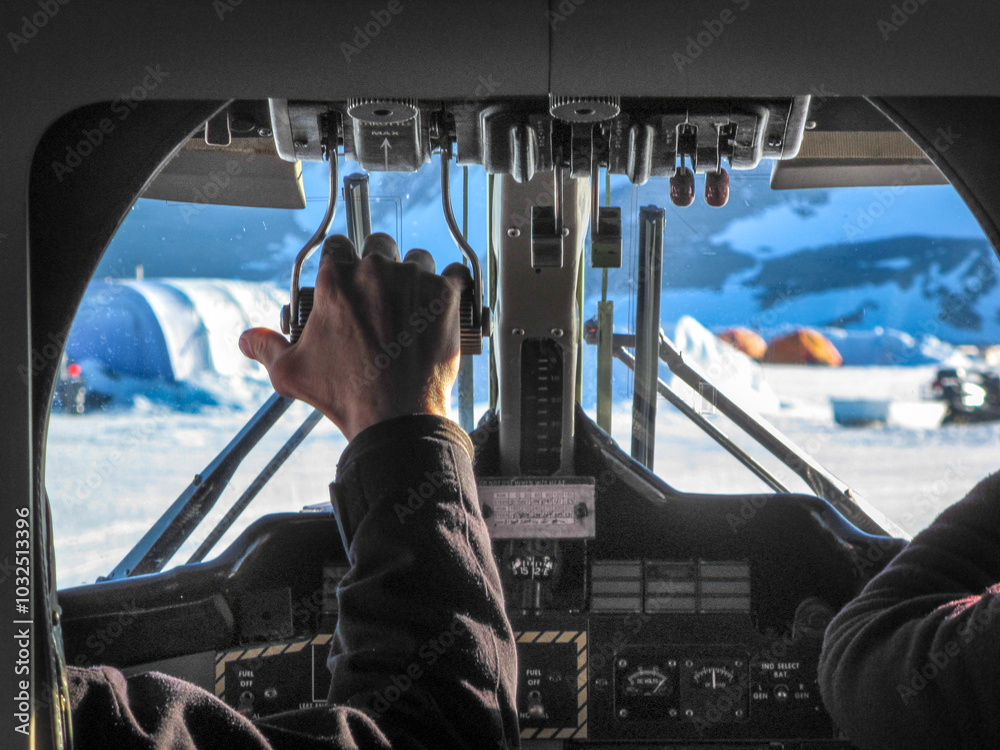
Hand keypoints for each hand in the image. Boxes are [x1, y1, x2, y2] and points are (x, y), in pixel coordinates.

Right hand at [238, 233, 468, 439]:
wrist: (396, 416)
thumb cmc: (344, 394)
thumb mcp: (291, 372)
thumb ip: (266, 347)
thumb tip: (248, 338)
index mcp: (335, 281)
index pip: (337, 246)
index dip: (343, 262)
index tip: (349, 281)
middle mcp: (375, 272)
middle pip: (379, 245)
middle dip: (379, 263)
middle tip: (381, 295)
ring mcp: (414, 281)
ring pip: (417, 258)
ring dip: (415, 274)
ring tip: (412, 304)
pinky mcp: (445, 296)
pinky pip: (455, 272)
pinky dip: (452, 283)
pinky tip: (443, 299)